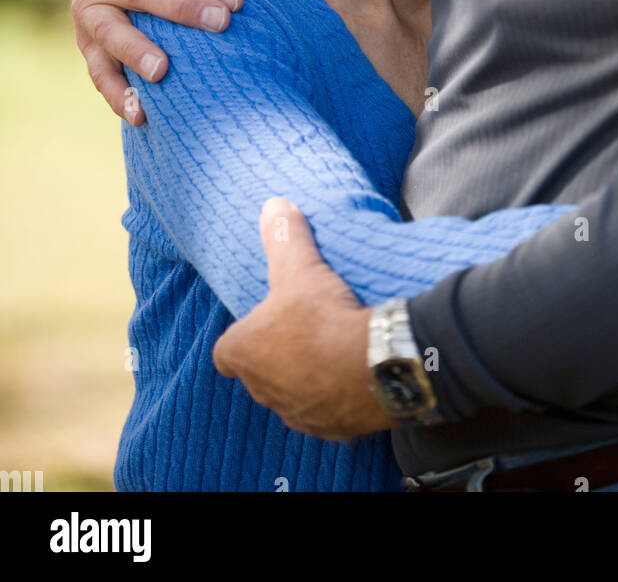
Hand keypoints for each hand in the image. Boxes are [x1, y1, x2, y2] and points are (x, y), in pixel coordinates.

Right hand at [71, 0, 241, 122]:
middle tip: (220, 23)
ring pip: (109, 32)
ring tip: (163, 72)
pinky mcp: (86, 45)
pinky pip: (98, 72)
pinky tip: (142, 115)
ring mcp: (86, 10)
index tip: (236, 0)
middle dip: (181, 8)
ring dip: (137, 53)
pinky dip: (117, 95)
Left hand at [213, 198, 393, 439]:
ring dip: (305, 378)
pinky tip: (353, 375)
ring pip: (291, 396)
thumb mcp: (301, 268)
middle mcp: (262, 390)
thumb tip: (273, 204)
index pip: (226, 351)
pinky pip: (325, 413)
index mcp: (244, 353)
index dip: (243, 336)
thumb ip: (284, 236)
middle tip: (303, 330)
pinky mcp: (330, 429)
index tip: (264, 323)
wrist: (375, 367)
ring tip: (331, 351)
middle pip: (259, 374)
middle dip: (276, 356)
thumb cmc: (324, 318)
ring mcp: (296, 414)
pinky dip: (334, 398)